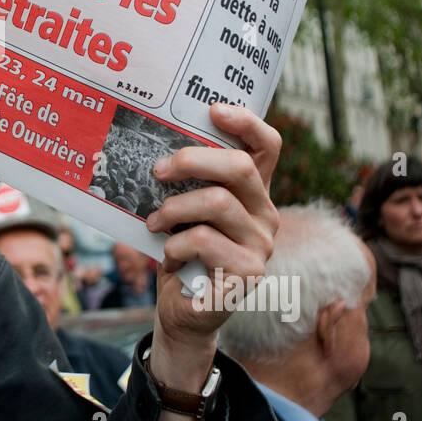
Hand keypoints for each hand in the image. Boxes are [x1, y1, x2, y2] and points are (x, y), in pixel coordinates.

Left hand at [146, 102, 280, 366]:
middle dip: (190, 161)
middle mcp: (266, 214)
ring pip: (216, 203)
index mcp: (253, 193)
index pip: (267, 146)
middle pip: (238, 168)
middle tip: (157, 170)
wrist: (183, 311)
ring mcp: (262, 245)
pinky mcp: (249, 273)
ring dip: (174, 209)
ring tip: (154, 222)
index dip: (246, 122)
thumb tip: (156, 149)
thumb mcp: (186, 212)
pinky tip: (169, 258)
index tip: (212, 109)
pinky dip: (175, 246)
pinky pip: (203, 241)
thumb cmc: (182, 253)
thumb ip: (187, 184)